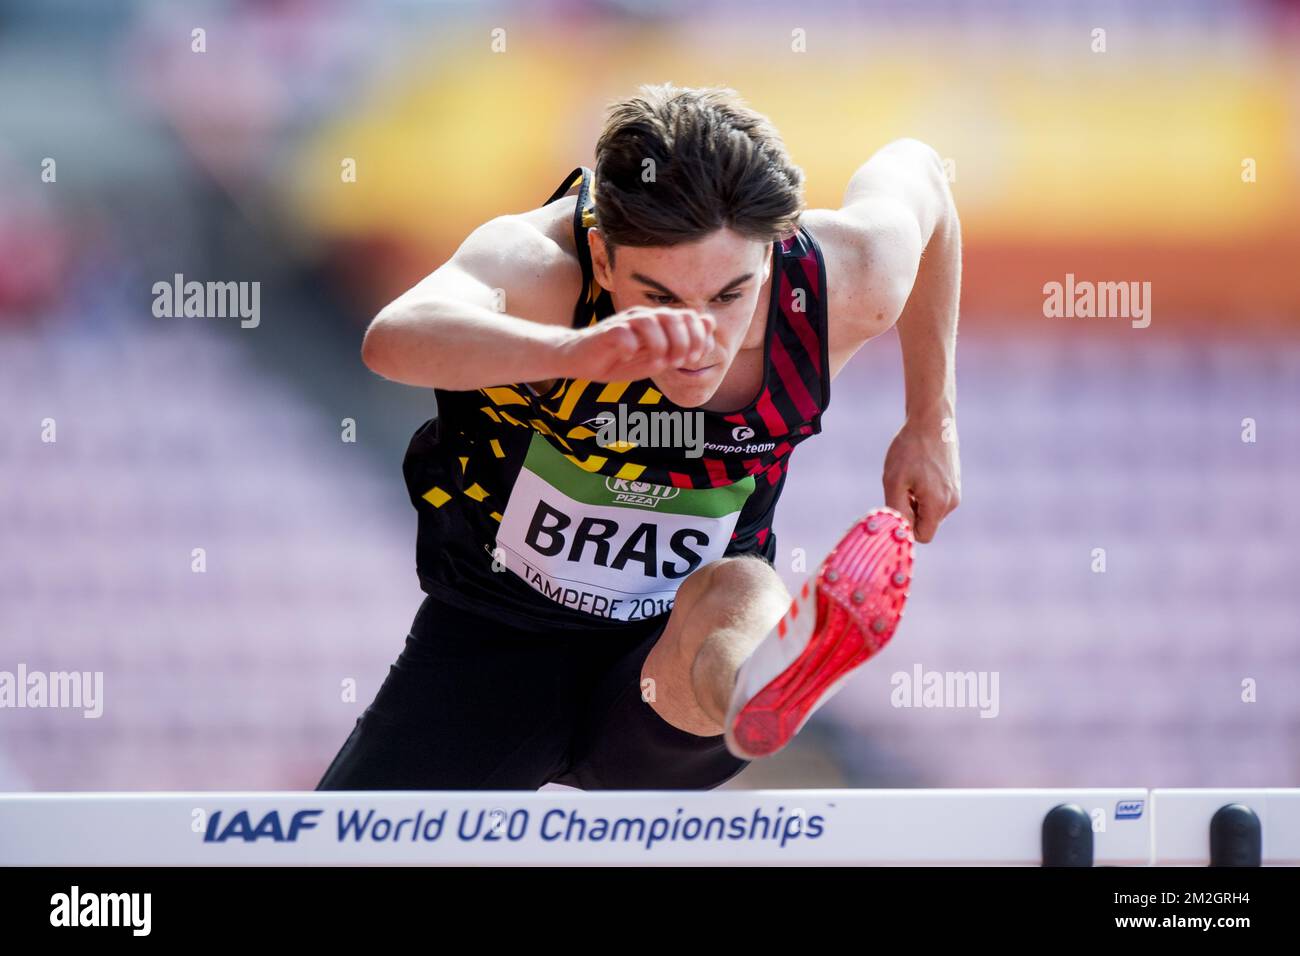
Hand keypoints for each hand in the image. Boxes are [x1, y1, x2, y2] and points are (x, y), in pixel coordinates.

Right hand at [557, 306, 715, 382]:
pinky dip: (630, 346)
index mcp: (657, 322)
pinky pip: (623, 333)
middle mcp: (643, 317)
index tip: (694, 358)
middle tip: (678, 361)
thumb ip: (680, 345)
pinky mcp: (606, 332)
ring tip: (658, 361)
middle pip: (672, 316)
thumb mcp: (654, 358)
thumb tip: (709, 326)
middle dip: (683, 341)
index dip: (698, 336)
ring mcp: (624, 322)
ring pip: (650, 321)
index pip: (688, 316)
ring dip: (660, 344)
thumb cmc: (618, 359)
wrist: (579, 361)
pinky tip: (628, 357)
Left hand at [882, 416, 960, 542]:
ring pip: (930, 511)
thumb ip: (896, 511)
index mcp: (938, 505)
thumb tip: (899, 533)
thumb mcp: (894, 481)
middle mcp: (951, 502)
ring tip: (909, 476)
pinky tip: (918, 472)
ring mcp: (955, 492)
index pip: (922, 536)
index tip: (896, 507)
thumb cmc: (910, 450)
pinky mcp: (954, 483)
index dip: (906, 527)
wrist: (932, 421)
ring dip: (916, 501)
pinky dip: (923, 492)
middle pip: (926, 524)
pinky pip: (936, 499)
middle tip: (900, 488)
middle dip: (911, 512)